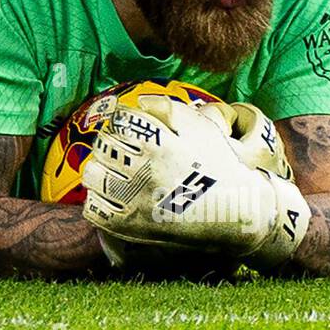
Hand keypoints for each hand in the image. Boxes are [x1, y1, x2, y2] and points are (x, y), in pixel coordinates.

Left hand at [82, 97, 309, 270]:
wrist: (236, 211)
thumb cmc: (217, 164)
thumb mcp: (199, 127)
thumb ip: (165, 108)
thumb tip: (140, 101)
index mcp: (156, 142)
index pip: (117, 119)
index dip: (122, 120)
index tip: (130, 127)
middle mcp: (142, 170)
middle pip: (103, 145)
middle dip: (111, 143)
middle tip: (123, 150)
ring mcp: (134, 200)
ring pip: (92, 175)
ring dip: (100, 170)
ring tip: (115, 172)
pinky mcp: (130, 227)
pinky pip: (95, 208)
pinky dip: (100, 199)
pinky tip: (114, 196)